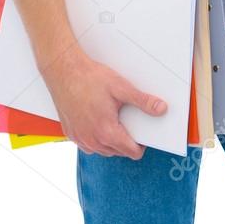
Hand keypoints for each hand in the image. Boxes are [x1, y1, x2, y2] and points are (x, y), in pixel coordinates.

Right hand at [41, 52, 167, 158]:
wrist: (63, 71)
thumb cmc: (90, 78)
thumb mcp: (121, 88)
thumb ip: (143, 101)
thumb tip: (161, 109)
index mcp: (107, 132)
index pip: (132, 152)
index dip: (141, 143)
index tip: (142, 131)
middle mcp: (92, 141)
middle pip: (119, 152)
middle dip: (126, 140)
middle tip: (126, 118)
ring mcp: (80, 139)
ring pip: (103, 150)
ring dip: (111, 140)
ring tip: (112, 118)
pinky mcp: (70, 134)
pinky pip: (89, 145)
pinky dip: (96, 137)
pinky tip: (97, 120)